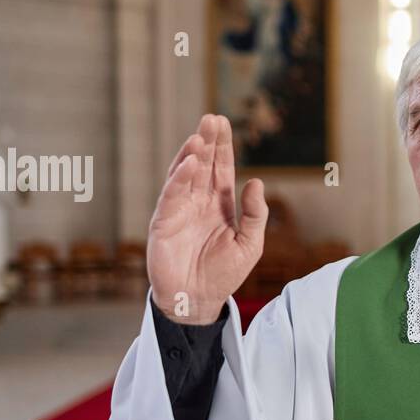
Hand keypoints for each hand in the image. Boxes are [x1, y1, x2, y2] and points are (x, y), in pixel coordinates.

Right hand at [147, 114, 267, 323]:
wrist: (198, 301)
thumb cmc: (223, 274)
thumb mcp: (249, 244)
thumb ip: (255, 215)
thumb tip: (256, 182)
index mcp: (219, 205)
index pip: (221, 169)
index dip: (222, 147)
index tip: (224, 122)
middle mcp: (197, 202)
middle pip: (202, 165)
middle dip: (207, 142)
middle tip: (211, 118)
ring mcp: (179, 211)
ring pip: (184, 176)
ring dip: (191, 155)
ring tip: (200, 136)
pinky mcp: (163, 223)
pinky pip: (171, 196)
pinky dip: (179, 179)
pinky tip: (189, 163)